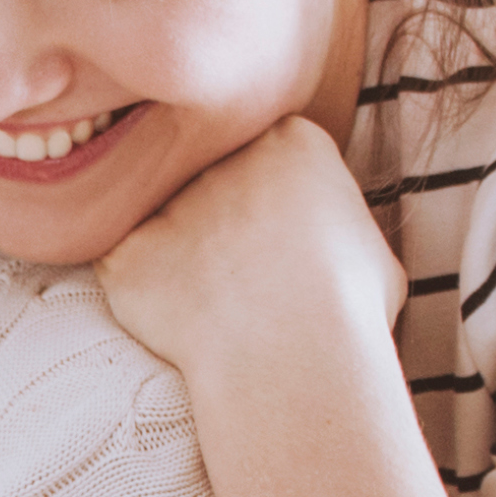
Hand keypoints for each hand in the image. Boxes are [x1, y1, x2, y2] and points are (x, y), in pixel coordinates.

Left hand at [91, 117, 403, 382]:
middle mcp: (221, 154)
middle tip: (239, 268)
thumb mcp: (371, 245)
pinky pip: (125, 262)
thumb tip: (321, 232)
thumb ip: (333, 219)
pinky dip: (145, 290)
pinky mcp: (124, 246)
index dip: (272, 198)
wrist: (294, 357)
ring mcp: (166, 197)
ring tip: (214, 301)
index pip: (267, 150)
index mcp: (290, 138)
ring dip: (178, 251)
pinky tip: (178, 317)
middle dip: (219, 214)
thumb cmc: (350, 310)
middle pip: (210, 175)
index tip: (282, 237)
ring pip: (163, 216)